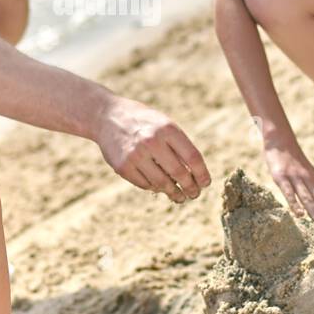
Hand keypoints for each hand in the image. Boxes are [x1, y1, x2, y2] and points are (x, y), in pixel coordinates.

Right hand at [94, 96, 210, 203]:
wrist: (107, 117)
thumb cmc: (144, 123)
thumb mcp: (164, 125)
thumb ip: (179, 146)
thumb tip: (196, 176)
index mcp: (167, 129)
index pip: (192, 157)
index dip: (202, 174)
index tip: (205, 183)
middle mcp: (152, 141)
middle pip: (179, 173)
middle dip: (190, 188)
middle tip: (194, 194)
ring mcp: (136, 155)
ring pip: (162, 183)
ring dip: (173, 193)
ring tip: (179, 196)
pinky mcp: (123, 167)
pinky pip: (145, 185)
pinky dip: (154, 188)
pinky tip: (159, 187)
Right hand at [264, 140, 313, 232]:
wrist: (280, 138)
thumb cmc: (293, 157)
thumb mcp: (306, 171)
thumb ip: (312, 186)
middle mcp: (309, 179)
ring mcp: (295, 178)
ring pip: (308, 198)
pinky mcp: (281, 177)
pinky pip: (289, 193)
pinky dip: (295, 204)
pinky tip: (300, 215)